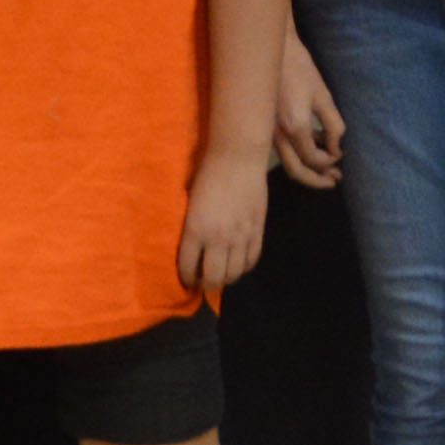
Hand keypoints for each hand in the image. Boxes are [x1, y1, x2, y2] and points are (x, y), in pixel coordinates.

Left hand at [178, 153, 270, 295]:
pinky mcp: (257, 230)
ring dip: (226, 278)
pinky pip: (252, 259)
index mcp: (195, 230)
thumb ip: (191, 228)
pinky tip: (239, 264)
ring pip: (235, 273)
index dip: (187, 279)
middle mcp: (218, 239)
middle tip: (204, 282)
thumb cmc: (207, 175)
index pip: (188, 267)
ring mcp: (240, 236)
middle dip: (206, 285)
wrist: (237, 158)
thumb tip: (191, 247)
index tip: (187, 280)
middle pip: (213, 278)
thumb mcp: (190, 204)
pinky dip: (244, 267)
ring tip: (221, 274)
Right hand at [273, 40, 346, 188]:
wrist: (269, 49)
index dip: (330, 161)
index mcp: (294, 127)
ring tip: (329, 166)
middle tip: (335, 180)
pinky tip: (316, 143)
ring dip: (308, 168)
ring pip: (287, 162)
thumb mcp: (323, 95)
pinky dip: (299, 152)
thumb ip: (333, 125)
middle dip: (317, 180)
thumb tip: (337, 147)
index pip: (314, 159)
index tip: (341, 154)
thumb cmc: (299, 68)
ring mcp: (267, 131)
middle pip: (296, 171)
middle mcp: (276, 135)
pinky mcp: (264, 125)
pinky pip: (282, 148)